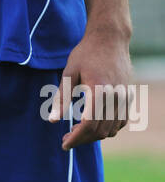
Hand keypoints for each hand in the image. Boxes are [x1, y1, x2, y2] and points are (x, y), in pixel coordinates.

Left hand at [48, 27, 131, 149]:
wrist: (109, 38)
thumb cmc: (86, 53)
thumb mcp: (69, 73)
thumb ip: (62, 97)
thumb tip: (52, 120)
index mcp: (99, 91)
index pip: (88, 125)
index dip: (76, 138)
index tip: (64, 144)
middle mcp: (115, 97)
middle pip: (100, 130)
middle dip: (83, 139)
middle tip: (67, 138)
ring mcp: (124, 97)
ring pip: (112, 129)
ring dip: (95, 135)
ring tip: (78, 131)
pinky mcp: (128, 96)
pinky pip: (121, 121)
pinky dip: (108, 128)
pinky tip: (94, 124)